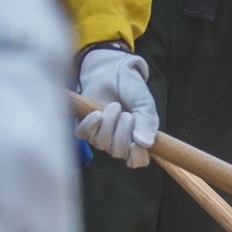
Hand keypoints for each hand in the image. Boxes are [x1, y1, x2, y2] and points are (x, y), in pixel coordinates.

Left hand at [75, 45, 158, 168]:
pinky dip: (91, 124)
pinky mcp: (86, 126)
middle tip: (127, 113)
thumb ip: (147, 121)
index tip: (136, 143)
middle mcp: (119, 140)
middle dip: (123, 132)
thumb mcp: (144, 102)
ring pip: (102, 143)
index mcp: (138, 138)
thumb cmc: (131, 87)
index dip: (136, 157)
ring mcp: (101, 134)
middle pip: (118, 152)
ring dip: (109, 123)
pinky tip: (97, 113)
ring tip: (114, 106)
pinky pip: (84, 135)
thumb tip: (145, 143)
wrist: (112, 70)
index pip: (138, 160)